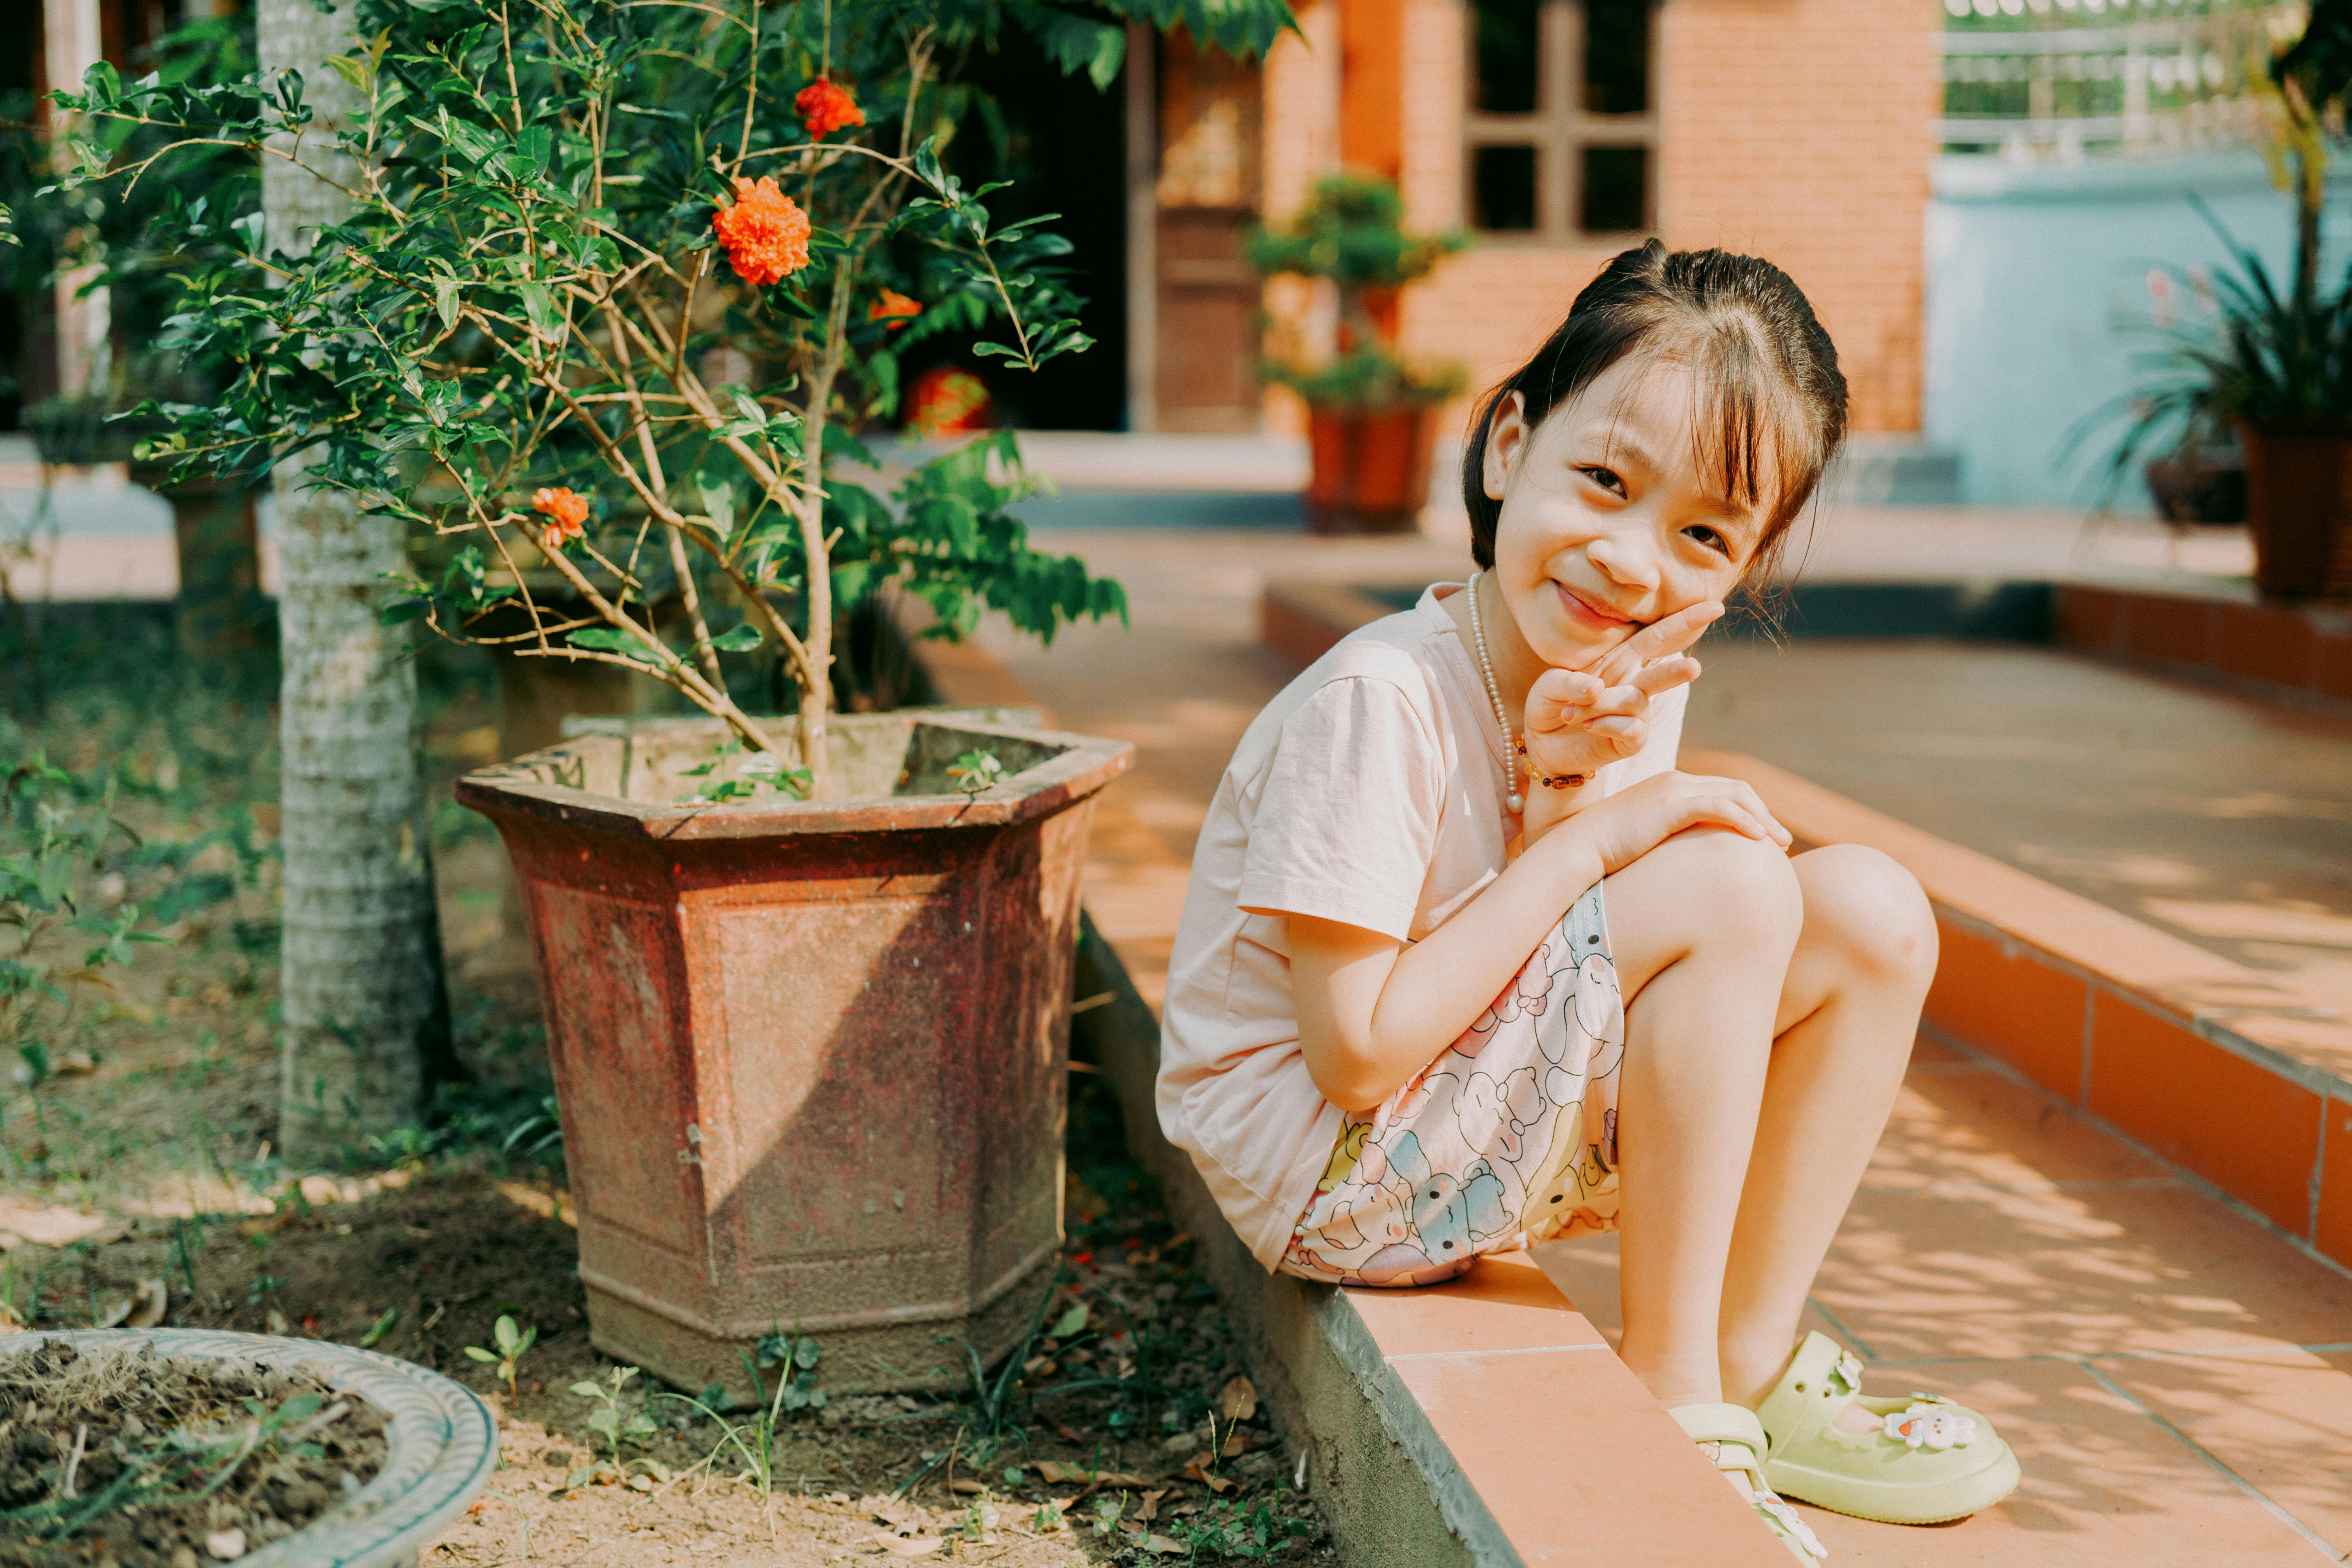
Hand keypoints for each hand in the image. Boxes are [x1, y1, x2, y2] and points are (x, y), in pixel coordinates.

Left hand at [1521, 601, 1721, 782]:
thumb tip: (1596, 687)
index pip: (1657, 636)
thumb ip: (1568, 681)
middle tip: (1693, 668)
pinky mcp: (1632, 740)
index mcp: (1620, 660)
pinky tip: (1587, 726)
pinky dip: (1607, 725)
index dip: (1684, 622)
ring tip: (1573, 712)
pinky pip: (1631, 728)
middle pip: (1664, 670)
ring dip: (1603, 704)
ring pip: (1636, 700)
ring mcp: (1635, 713)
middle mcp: (1633, 683)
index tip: (1716, 607)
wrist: (1544, 747)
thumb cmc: (1550, 706)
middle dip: (1678, 669)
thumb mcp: (1548, 686)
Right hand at [1572, 770, 1790, 876]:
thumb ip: (1671, 840)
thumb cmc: (1607, 853)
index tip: (1766, 837)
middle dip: (1765, 813)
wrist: (1580, 847)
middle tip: (1783, 842)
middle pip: (1737, 788)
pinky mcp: (1672, 804)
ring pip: (1735, 794)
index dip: (1751, 810)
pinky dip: (1745, 820)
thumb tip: (1691, 865)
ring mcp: (1674, 789)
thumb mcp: (1647, 840)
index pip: (1723, 789)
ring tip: (1780, 844)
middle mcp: (1677, 781)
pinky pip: (1720, 807)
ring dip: (1764, 818)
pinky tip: (1759, 839)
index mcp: (1671, 786)